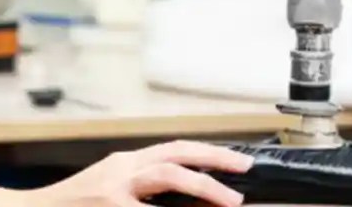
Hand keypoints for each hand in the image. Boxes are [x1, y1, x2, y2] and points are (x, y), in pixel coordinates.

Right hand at [29, 140, 254, 206]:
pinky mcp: (107, 206)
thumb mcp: (111, 191)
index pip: (174, 150)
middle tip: (244, 169)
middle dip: (215, 159)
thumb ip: (144, 190)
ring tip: (230, 199)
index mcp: (125, 164)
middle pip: (176, 152)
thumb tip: (188, 195)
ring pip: (167, 172)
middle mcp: (121, 169)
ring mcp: (113, 188)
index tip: (236, 163)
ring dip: (203, 184)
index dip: (208, 153)